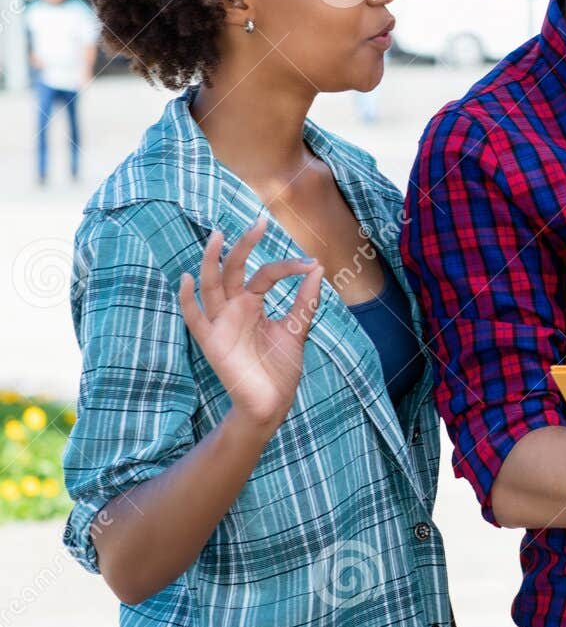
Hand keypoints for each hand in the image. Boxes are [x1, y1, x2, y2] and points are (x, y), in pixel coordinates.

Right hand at [176, 217, 322, 434]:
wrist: (271, 403)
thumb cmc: (280, 368)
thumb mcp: (297, 328)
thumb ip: (305, 300)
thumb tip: (318, 266)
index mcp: (252, 304)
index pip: (264, 274)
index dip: (286, 266)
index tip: (311, 262)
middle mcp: (234, 309)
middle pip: (233, 270)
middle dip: (243, 246)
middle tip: (257, 222)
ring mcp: (221, 324)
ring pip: (211, 286)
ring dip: (211, 261)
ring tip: (218, 236)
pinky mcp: (211, 342)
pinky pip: (194, 318)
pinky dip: (188, 300)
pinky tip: (187, 279)